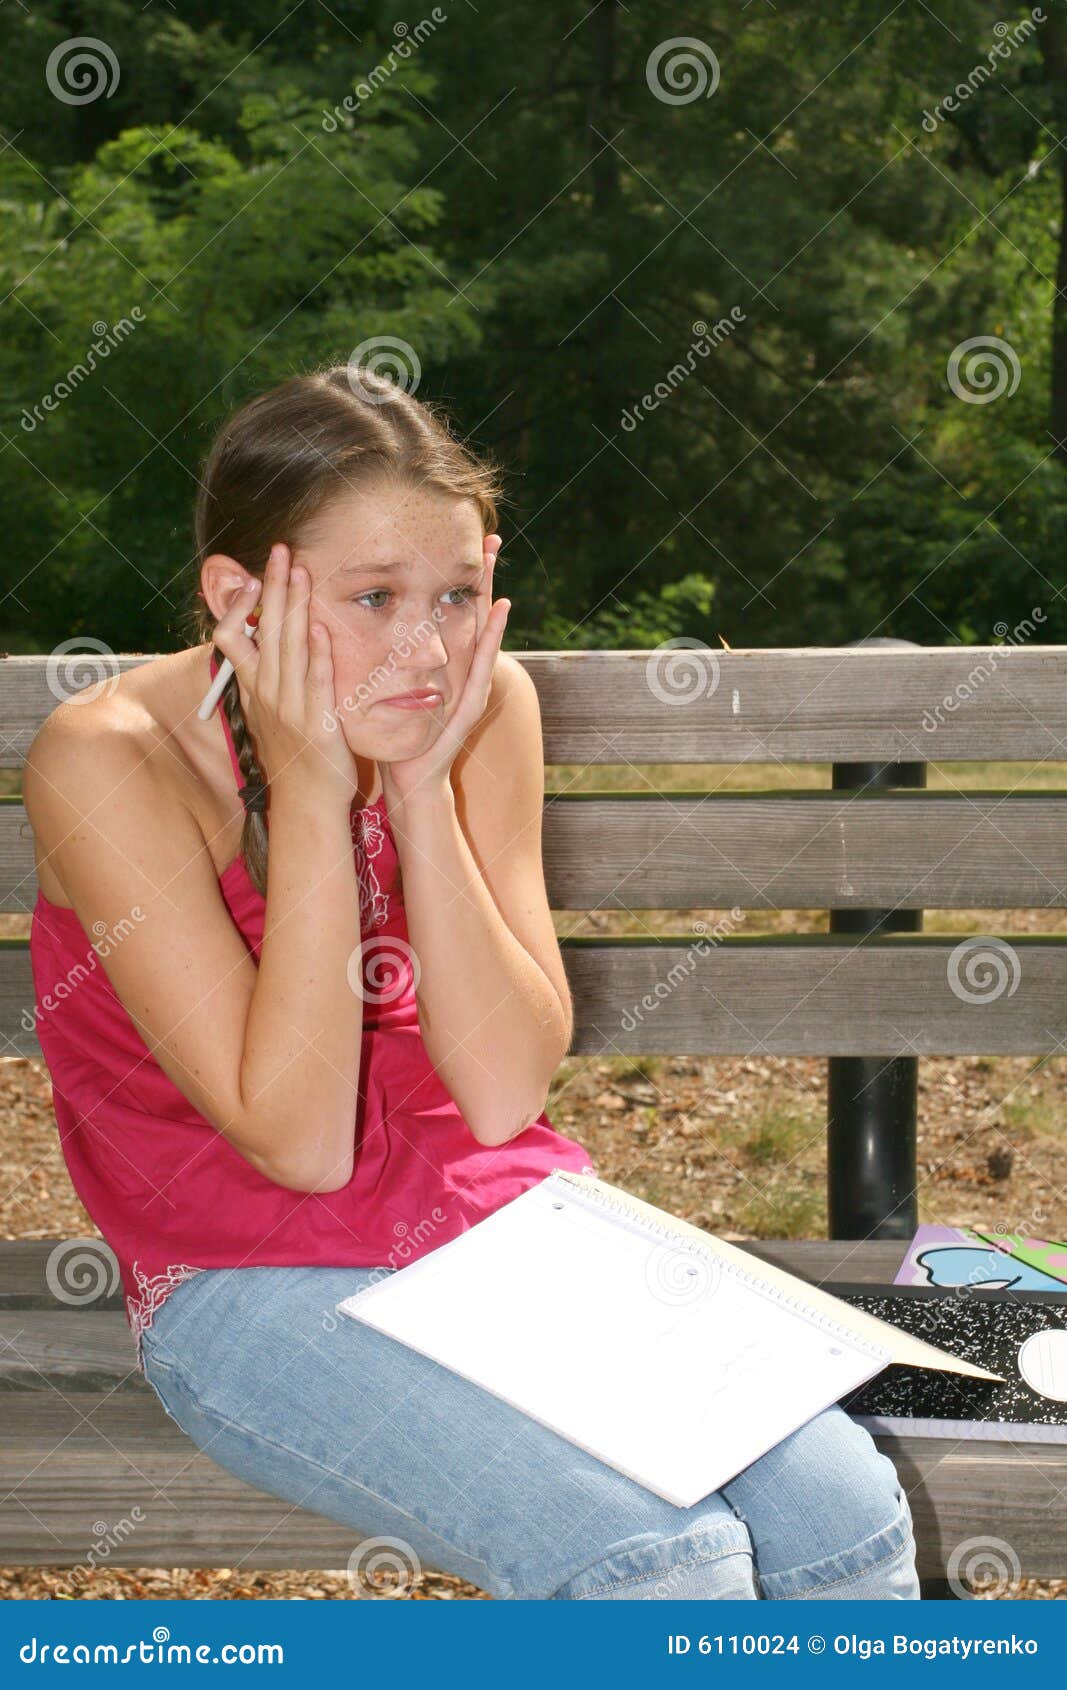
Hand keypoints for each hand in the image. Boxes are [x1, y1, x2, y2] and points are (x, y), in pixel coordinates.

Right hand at [211, 543, 360, 809]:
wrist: (309, 801)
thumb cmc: (296, 755)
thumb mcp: (272, 711)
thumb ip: (267, 678)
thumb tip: (263, 645)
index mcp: (255, 688)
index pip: (232, 637)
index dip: (239, 606)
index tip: (250, 578)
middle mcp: (267, 694)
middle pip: (264, 631)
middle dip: (272, 587)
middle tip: (280, 550)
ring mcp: (290, 709)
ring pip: (287, 648)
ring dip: (294, 607)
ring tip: (300, 571)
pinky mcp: (316, 724)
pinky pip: (315, 683)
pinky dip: (316, 654)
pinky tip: (320, 627)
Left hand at [379, 534, 508, 813]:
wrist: (408, 777)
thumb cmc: (394, 735)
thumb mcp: (384, 688)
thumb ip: (378, 659)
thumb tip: (351, 621)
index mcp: (439, 663)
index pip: (447, 614)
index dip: (452, 581)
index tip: (456, 542)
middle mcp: (460, 669)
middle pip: (471, 615)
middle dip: (481, 577)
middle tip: (489, 537)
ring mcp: (470, 684)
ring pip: (483, 632)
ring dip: (490, 595)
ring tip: (495, 562)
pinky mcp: (471, 704)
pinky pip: (483, 664)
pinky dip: (492, 638)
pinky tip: (499, 611)